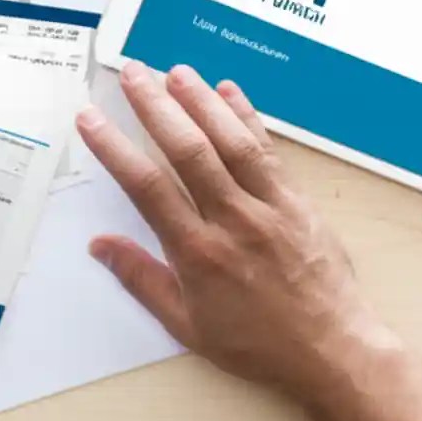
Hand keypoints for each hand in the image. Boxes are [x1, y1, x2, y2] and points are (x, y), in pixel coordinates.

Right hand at [77, 61, 378, 395]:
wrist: (330, 350)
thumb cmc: (256, 344)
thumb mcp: (187, 326)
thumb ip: (141, 279)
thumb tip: (99, 246)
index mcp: (198, 254)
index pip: (147, 188)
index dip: (115, 148)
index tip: (91, 118)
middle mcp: (232, 221)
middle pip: (188, 151)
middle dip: (156, 107)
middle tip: (132, 73)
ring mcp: (269, 206)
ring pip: (230, 142)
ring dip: (201, 101)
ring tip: (174, 71)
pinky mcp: (297, 201)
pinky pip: (269, 151)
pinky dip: (248, 117)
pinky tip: (229, 90)